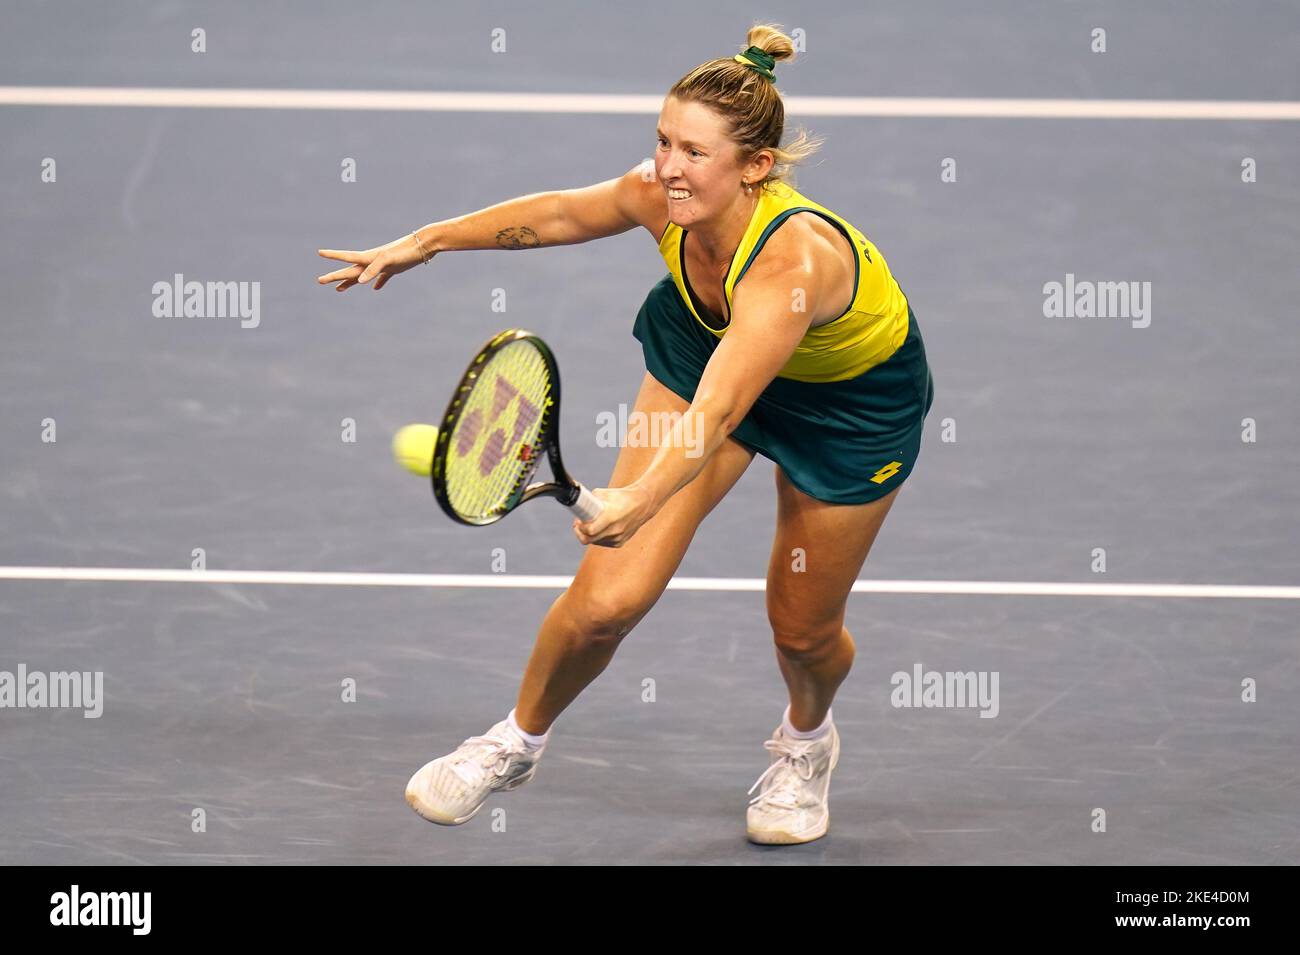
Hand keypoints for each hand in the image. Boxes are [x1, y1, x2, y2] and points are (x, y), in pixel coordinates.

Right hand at [316, 231, 432, 290]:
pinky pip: (382, 277)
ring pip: (362, 275)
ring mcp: (383, 265)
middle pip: (350, 270)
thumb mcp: (389, 261)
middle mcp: (373, 261)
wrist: (424, 245)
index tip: (319, 252)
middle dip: (335, 276)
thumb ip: (375, 270)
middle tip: (319, 280)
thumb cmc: (406, 251)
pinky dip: (378, 283)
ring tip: (339, 289)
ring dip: (350, 282)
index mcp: (369, 257)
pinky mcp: (395, 269)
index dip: (333, 256)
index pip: (347, 257)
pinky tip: (376, 288)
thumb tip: (360, 282)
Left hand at [572, 485, 657, 547]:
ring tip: (593, 523)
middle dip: (580, 533)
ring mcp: (618, 538)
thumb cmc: (622, 496)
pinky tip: (602, 527)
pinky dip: (599, 537)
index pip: (589, 531)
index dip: (579, 527)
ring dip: (590, 535)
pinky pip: (603, 542)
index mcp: (611, 517)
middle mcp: (615, 530)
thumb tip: (577, 506)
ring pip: (595, 542)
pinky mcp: (620, 543)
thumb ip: (589, 501)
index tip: (578, 521)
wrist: (643, 503)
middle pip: (588, 540)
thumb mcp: (603, 493)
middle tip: (579, 524)